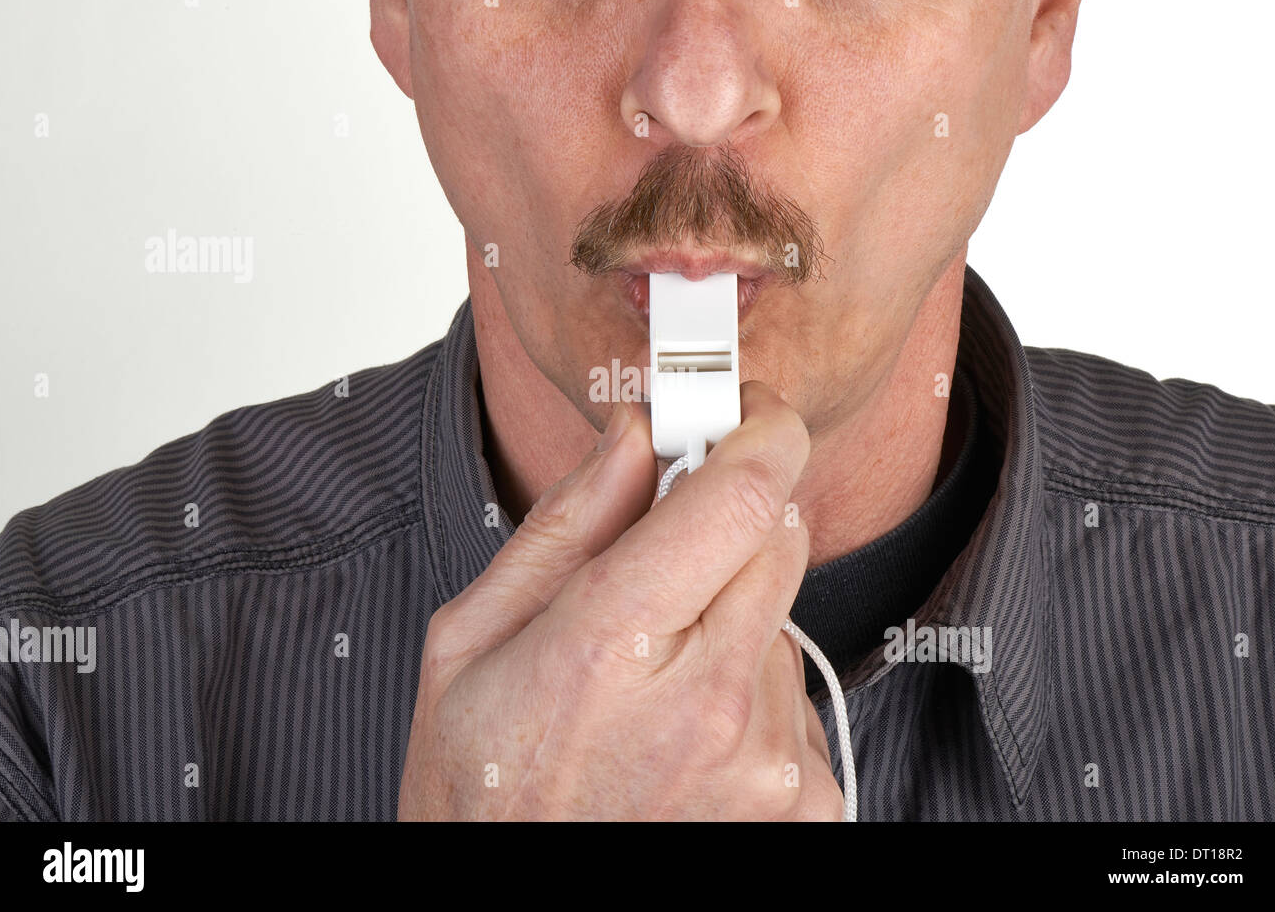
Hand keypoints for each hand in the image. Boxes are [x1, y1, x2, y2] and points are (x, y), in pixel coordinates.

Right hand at [397, 382, 841, 819]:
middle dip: (731, 520)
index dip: (756, 432)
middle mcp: (709, 705)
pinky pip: (796, 695)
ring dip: (731, 619)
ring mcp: (765, 762)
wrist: (506, 908)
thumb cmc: (479, 788)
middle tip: (666, 551)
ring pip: (782, 617)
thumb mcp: (472, 641)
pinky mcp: (802, 800)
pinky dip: (750, 692)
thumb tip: (634, 438)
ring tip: (651, 682)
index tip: (745, 411)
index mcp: (611, 646)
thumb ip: (567, 524)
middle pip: (779, 539)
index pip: (739, 496)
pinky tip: (683, 731)